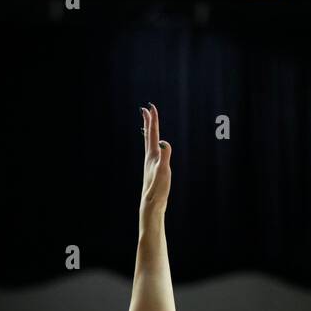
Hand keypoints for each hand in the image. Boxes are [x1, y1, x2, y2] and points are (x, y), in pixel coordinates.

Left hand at [139, 103, 171, 223]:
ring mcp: (150, 164)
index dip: (152, 120)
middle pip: (148, 135)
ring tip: (148, 125)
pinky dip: (152, 146)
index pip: (152, 133)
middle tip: (146, 109)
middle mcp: (149, 157)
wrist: (151, 204)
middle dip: (148, 122)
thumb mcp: (163, 171)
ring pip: (148, 144)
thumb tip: (163, 141)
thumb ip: (164, 155)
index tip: (151, 106)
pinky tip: (154, 148)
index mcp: (152, 155)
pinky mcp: (153, 170)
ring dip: (149, 133)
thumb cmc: (158, 189)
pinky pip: (152, 152)